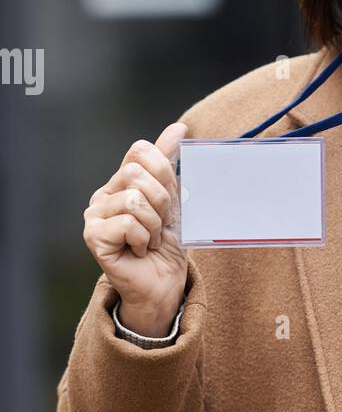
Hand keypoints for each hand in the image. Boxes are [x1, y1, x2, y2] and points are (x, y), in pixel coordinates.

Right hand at [82, 123, 188, 331]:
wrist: (164, 284)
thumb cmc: (166, 245)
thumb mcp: (174, 199)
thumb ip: (169, 164)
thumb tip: (178, 128)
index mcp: (119, 183)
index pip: (139, 151)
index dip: (163, 172)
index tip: (169, 199)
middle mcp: (102, 196)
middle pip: (136, 174)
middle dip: (161, 202)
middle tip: (159, 226)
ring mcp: (93, 216)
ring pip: (134, 200)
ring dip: (154, 224)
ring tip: (150, 240)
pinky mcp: (93, 237)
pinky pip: (128, 223)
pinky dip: (144, 239)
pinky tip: (139, 250)